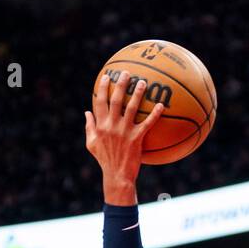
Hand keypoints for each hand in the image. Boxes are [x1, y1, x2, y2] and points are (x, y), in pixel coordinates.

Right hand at [85, 71, 164, 204]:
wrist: (117, 175)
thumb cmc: (104, 160)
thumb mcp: (91, 144)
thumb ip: (89, 127)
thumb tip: (86, 112)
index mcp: (100, 125)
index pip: (100, 102)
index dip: (103, 88)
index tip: (107, 76)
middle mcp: (111, 125)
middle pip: (116, 100)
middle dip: (120, 84)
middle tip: (126, 72)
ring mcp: (124, 131)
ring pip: (132, 108)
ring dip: (138, 93)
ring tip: (143, 82)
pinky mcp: (136, 139)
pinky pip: (147, 124)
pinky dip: (155, 114)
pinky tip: (161, 105)